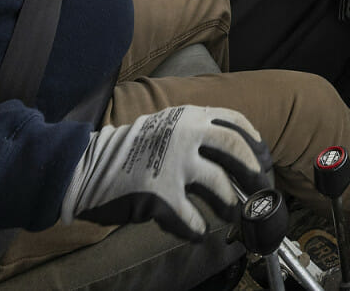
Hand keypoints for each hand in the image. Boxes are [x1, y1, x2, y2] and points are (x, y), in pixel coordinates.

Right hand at [59, 105, 272, 237]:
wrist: (85, 169)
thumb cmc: (130, 152)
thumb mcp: (166, 127)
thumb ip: (196, 133)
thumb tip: (235, 156)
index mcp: (188, 117)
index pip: (234, 123)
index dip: (254, 142)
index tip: (264, 159)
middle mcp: (185, 135)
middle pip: (235, 151)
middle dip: (253, 172)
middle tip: (258, 189)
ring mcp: (173, 165)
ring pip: (219, 187)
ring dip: (230, 204)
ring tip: (231, 214)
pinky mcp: (159, 195)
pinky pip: (190, 218)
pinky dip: (197, 228)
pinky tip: (198, 232)